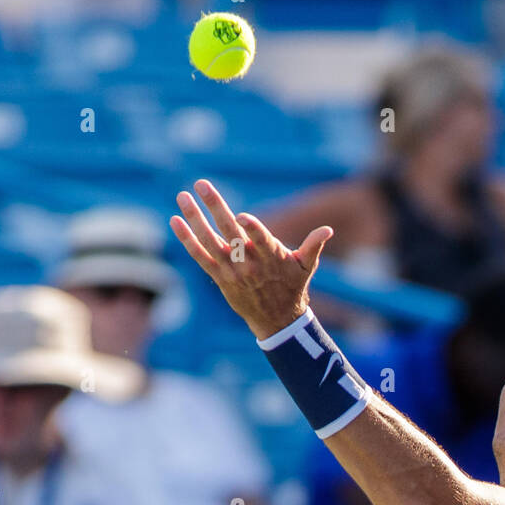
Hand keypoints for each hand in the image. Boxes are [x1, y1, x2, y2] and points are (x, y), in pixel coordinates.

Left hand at [170, 178, 332, 339]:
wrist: (276, 321)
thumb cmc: (292, 287)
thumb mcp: (306, 267)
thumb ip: (313, 246)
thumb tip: (328, 230)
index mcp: (271, 257)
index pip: (261, 240)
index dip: (252, 229)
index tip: (242, 216)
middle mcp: (249, 264)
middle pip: (229, 232)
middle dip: (215, 206)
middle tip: (200, 183)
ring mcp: (232, 271)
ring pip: (210, 242)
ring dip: (195, 218)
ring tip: (182, 196)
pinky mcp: (219, 278)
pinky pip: (199, 257)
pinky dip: (187, 240)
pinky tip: (176, 221)